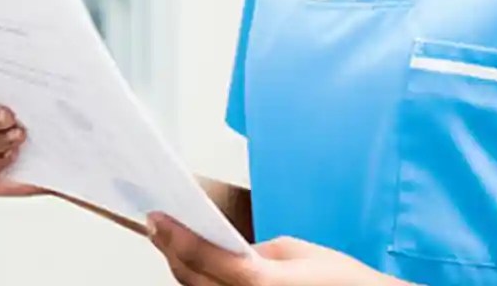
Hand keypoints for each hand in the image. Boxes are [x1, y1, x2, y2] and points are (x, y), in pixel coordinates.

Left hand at [146, 212, 411, 285]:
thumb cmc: (340, 280)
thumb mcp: (297, 251)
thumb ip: (256, 251)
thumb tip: (229, 250)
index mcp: (263, 283)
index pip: (206, 258)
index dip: (176, 236)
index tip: (156, 218)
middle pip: (192, 280)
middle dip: (171, 251)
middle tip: (157, 226)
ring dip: (181, 270)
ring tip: (170, 243)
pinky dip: (200, 284)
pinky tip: (195, 269)